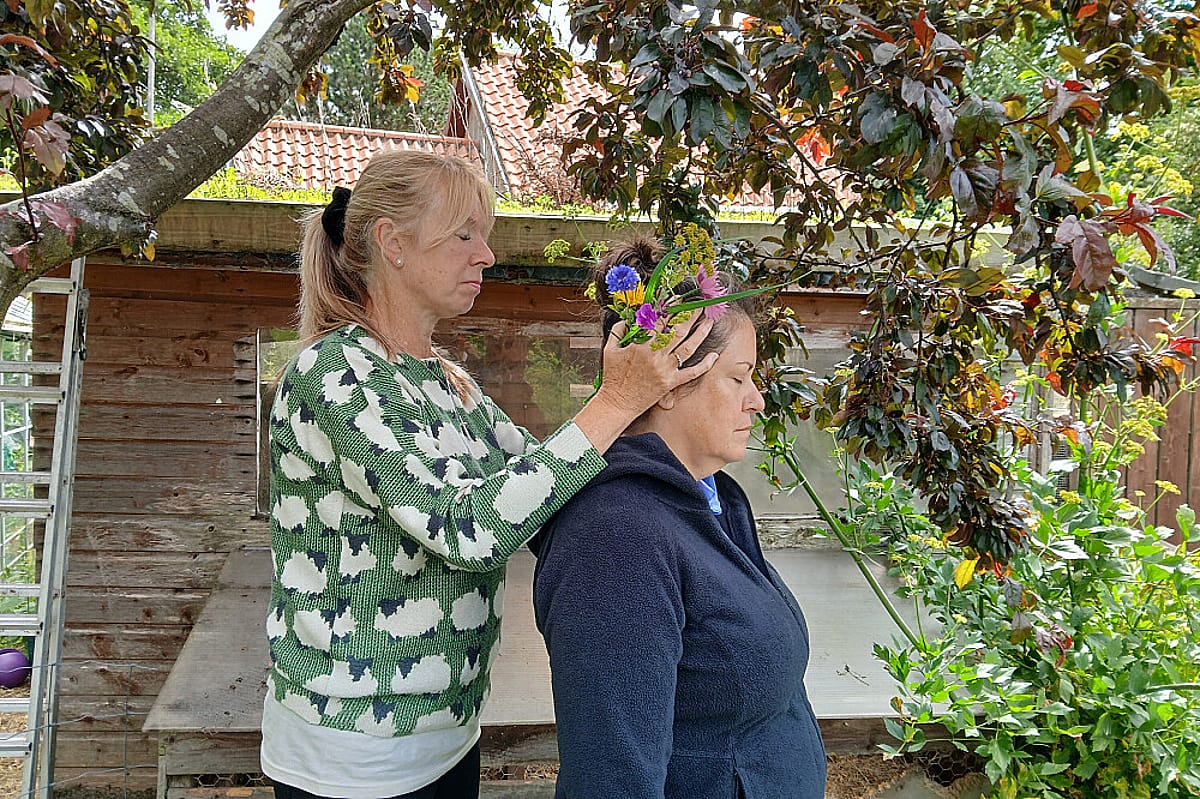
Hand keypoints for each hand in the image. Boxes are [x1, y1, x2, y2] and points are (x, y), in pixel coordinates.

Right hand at [596, 314, 718, 417]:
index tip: (678, 298)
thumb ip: (618, 330)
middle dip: (690, 315)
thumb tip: (630, 318)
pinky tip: (714, 355)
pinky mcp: (671, 383)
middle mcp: (655, 356)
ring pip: (688, 347)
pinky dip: (705, 365)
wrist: (617, 404)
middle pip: (678, 330)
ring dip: (701, 333)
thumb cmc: (613, 377)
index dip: (670, 307)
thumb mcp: (609, 349)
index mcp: (640, 345)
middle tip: (699, 304)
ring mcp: (665, 369)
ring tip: (709, 321)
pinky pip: (692, 373)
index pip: (659, 321)